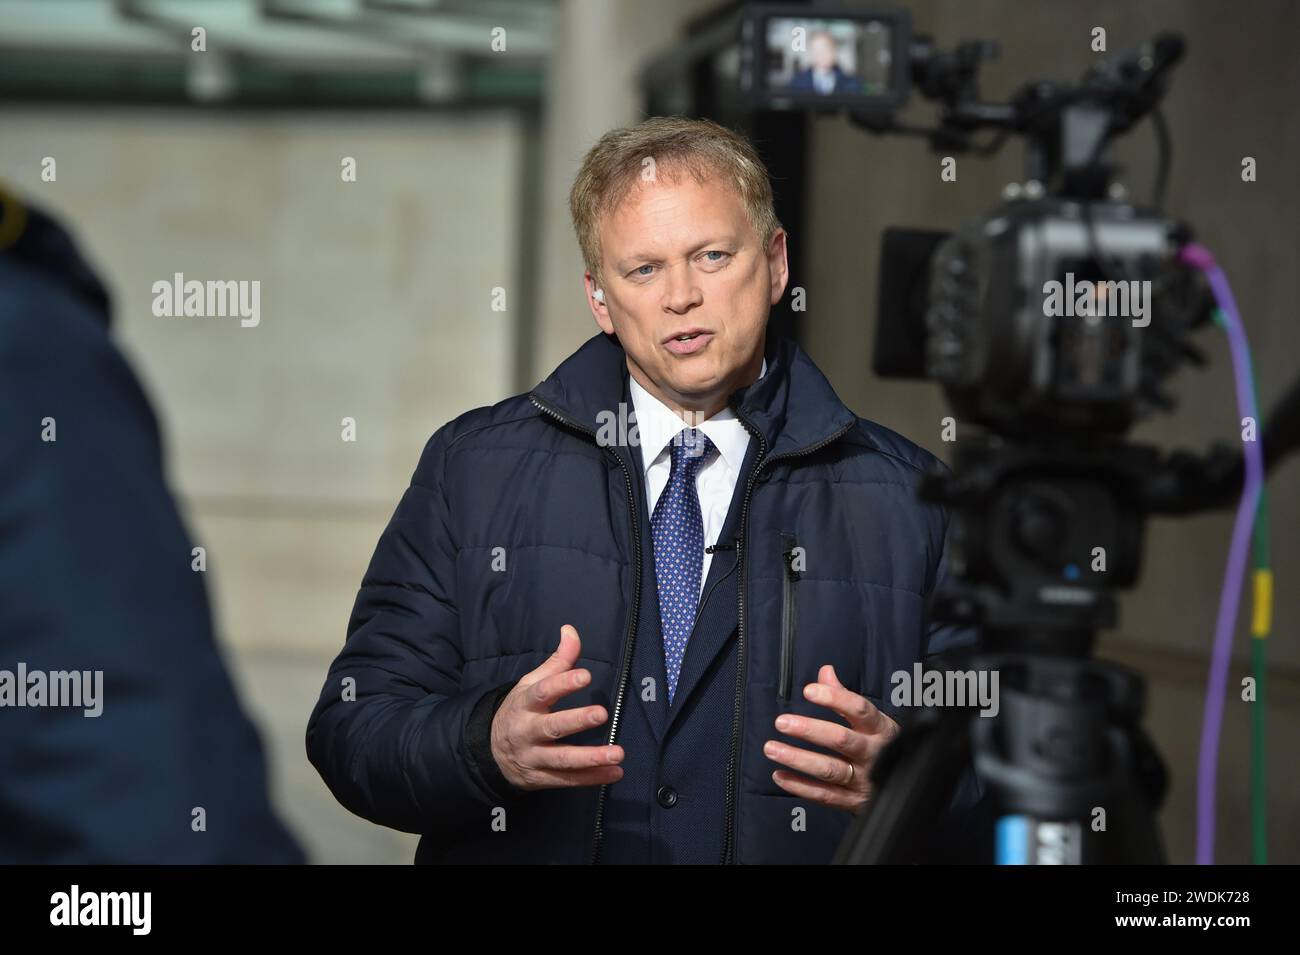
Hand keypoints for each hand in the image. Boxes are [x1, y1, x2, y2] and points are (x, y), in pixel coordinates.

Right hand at [490, 624, 624, 789]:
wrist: (490, 752)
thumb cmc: (519, 710)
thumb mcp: (531, 683)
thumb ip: (557, 661)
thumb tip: (571, 630)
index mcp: (525, 704)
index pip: (543, 692)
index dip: (563, 683)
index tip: (585, 676)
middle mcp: (527, 731)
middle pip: (552, 727)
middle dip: (576, 721)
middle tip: (601, 714)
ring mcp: (534, 757)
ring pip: (562, 760)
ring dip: (591, 758)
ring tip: (617, 752)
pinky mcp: (542, 778)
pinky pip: (568, 780)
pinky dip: (592, 778)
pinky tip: (615, 772)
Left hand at [764, 664, 899, 812]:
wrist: (906, 787)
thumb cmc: (881, 746)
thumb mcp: (871, 721)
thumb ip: (845, 696)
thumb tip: (826, 672)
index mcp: (879, 729)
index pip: (858, 709)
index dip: (834, 698)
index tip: (809, 691)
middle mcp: (873, 753)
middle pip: (841, 740)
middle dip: (809, 730)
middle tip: (782, 722)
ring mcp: (864, 780)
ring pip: (830, 769)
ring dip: (798, 759)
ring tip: (772, 749)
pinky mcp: (854, 802)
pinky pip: (825, 795)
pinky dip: (800, 787)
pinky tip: (780, 776)